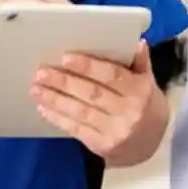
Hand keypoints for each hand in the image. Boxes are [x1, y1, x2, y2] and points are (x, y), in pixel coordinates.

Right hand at [0, 0, 69, 56]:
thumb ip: (25, 5)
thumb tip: (62, 19)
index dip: (64, 8)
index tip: (83, 23)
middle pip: (31, 6)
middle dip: (50, 23)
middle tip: (69, 39)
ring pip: (10, 25)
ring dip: (27, 40)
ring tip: (45, 52)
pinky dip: (1, 53)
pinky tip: (14, 62)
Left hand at [30, 40, 169, 166]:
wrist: (151, 144)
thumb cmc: (145, 105)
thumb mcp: (147, 82)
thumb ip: (140, 62)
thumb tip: (137, 42)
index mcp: (140, 91)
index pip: (112, 76)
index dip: (88, 67)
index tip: (65, 58)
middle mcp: (129, 112)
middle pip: (92, 94)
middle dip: (64, 82)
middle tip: (41, 72)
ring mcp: (115, 132)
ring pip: (80, 112)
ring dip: (55, 100)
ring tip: (36, 89)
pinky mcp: (102, 146)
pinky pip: (76, 129)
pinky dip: (57, 118)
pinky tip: (43, 108)